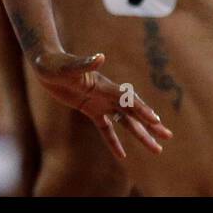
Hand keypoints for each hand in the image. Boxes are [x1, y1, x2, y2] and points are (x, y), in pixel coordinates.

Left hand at [31, 49, 171, 159]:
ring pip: (125, 122)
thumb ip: (85, 63)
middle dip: (151, 124)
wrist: (45, 65)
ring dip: (140, 134)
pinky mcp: (90, 109)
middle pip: (134, 112)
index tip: (155, 121)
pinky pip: (106, 129)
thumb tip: (100, 57)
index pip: (128, 99)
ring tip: (156, 149)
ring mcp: (100, 102)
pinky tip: (123, 155)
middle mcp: (107, 94)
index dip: (141, 109)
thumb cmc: (56, 63)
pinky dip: (114, 142)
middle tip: (167, 136)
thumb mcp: (69, 66)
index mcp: (105, 85)